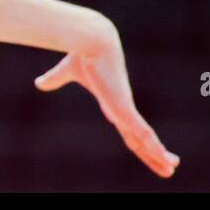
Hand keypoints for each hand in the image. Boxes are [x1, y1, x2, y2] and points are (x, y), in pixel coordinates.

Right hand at [34, 22, 179, 177]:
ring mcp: (124, 108)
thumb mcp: (66, 71)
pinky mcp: (124, 106)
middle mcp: (122, 109)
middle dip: (155, 155)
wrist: (92, 40)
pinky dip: (152, 145)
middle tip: (170, 168)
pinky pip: (141, 131)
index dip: (139, 142)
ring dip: (158, 155)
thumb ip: (55, 79)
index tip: (154, 151)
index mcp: (112, 104)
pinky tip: (162, 155)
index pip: (129, 129)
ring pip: (145, 139)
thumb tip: (39, 83)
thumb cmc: (82, 53)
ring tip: (171, 169)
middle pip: (140, 139)